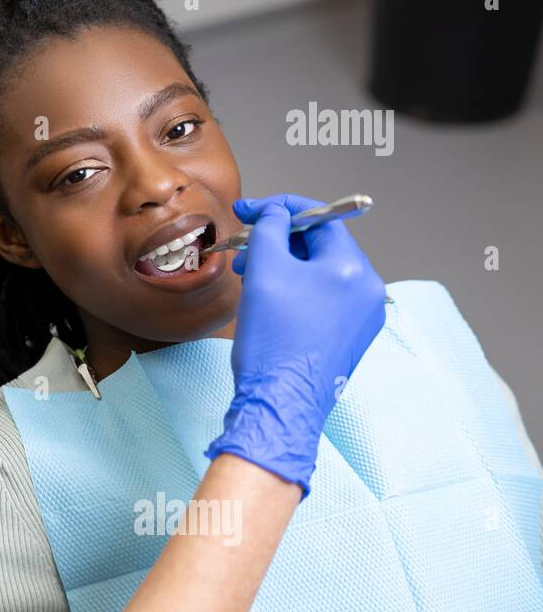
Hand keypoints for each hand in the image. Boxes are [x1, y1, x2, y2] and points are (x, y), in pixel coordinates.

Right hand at [204, 194, 387, 496]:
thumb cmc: (274, 344)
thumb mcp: (265, 271)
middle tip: (245, 246)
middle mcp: (367, 291)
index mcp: (353, 270)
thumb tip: (275, 213)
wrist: (280, 403)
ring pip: (318, 273)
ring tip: (250, 275)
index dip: (279, 208)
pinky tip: (267, 299)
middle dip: (278, 241)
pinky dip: (294, 290)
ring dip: (282, 266)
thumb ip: (270, 228)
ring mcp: (361, 317)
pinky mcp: (348, 337)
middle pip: (319, 246)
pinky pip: (321, 298)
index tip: (250, 209)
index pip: (319, 218)